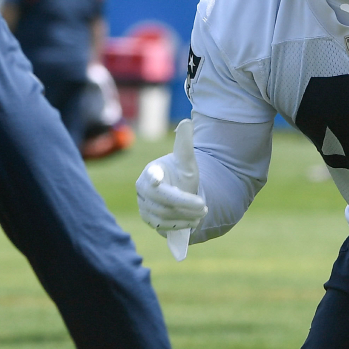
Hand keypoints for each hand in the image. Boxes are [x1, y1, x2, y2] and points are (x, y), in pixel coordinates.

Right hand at [136, 119, 205, 258]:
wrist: (179, 194)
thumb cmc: (181, 175)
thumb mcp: (187, 160)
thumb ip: (185, 143)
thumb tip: (187, 121)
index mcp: (151, 171)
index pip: (151, 175)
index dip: (154, 177)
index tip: (157, 179)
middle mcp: (143, 189)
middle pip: (164, 200)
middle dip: (186, 205)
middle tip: (205, 207)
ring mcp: (143, 205)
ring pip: (164, 215)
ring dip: (186, 216)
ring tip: (201, 215)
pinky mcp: (148, 220)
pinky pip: (162, 226)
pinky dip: (179, 225)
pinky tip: (192, 222)